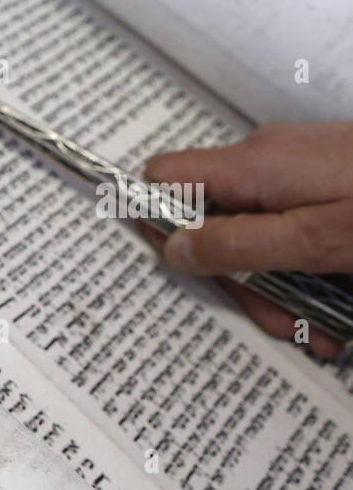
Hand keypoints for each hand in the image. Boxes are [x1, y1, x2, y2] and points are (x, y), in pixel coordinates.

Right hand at [143, 121, 352, 358]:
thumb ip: (235, 246)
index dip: (155, 221)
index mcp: (253, 165)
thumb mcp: (314, 242)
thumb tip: (170, 249)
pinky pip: (290, 231)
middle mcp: (267, 160)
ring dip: (277, 289)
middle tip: (277, 323)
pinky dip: (304, 271)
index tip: (176, 268)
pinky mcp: (323, 185)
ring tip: (319, 329)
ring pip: (254, 236)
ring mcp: (297, 172)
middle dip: (237, 280)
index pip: (163, 177)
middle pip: (210, 222)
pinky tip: (333, 306)